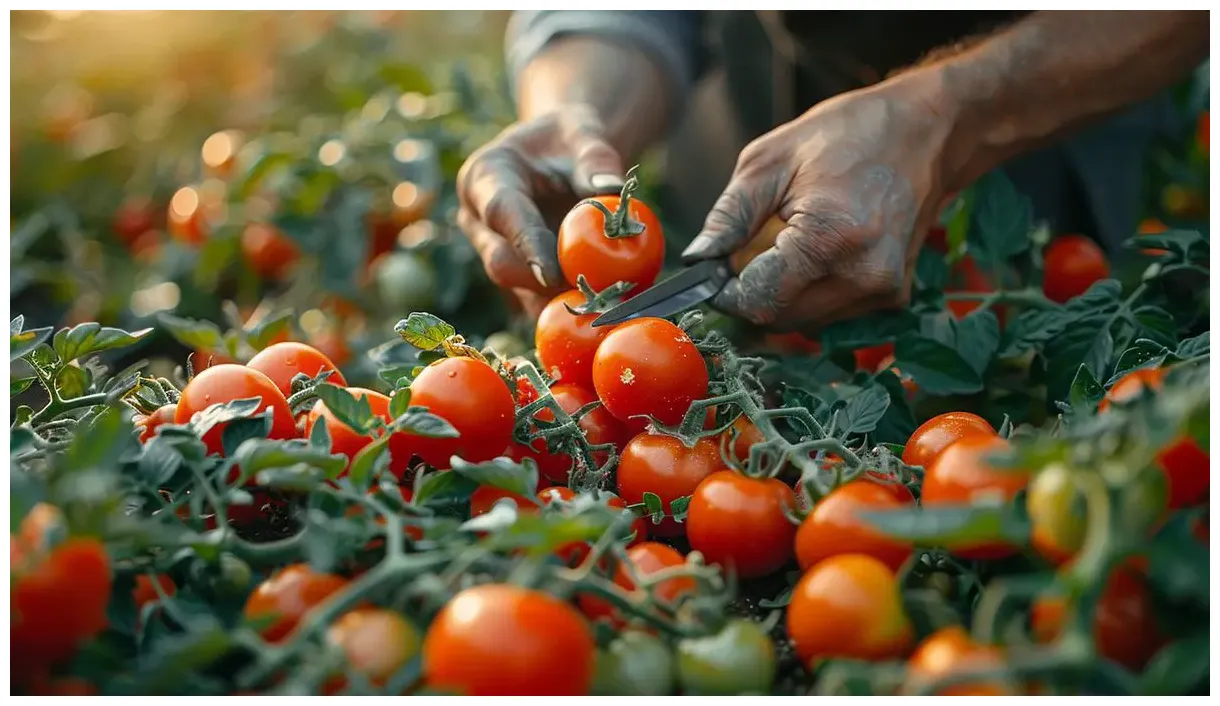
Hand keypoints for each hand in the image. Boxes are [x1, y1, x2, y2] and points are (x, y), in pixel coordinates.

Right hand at [456, 104, 626, 314]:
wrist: (565, 156)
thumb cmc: (571, 140)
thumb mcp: (585, 134)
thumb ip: (596, 159)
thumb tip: (611, 188)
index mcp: (484, 176)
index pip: (501, 212)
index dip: (525, 244)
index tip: (552, 273)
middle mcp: (478, 219)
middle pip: (501, 262)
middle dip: (544, 283)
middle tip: (596, 293)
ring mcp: (492, 251)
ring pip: (517, 291)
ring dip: (558, 303)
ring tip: (602, 308)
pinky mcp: (512, 276)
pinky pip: (534, 302)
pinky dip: (565, 309)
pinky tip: (599, 313)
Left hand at [680, 77, 951, 332]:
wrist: (928, 132)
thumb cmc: (848, 134)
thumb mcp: (771, 160)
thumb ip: (729, 215)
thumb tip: (697, 258)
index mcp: (830, 238)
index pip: (757, 302)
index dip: (725, 295)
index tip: (712, 273)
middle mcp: (863, 275)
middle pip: (779, 321)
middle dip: (749, 298)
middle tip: (738, 261)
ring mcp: (883, 291)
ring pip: (804, 324)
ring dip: (779, 298)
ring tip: (781, 248)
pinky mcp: (893, 297)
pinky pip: (830, 314)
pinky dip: (808, 294)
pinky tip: (814, 255)